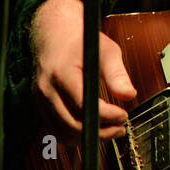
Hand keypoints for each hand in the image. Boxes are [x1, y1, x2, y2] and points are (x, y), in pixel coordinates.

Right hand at [30, 0, 136, 144]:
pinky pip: (57, 129)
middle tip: (120, 128)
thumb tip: (129, 94)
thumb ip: (117, 74)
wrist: (53, 32)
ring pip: (63, 132)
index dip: (107, 116)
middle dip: (100, 131)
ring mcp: (41, 99)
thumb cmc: (80, 40)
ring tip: (110, 130)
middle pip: (72, 125)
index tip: (123, 115)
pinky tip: (93, 128)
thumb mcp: (106, 50)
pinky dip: (75, 134)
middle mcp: (47, 89)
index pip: (84, 106)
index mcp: (62, 73)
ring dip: (88, 137)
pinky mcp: (41, 105)